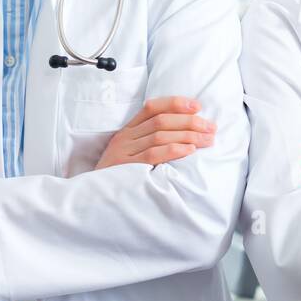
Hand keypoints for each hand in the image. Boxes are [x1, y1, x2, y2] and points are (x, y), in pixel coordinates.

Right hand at [95, 96, 216, 168]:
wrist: (90, 196)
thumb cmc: (117, 177)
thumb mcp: (130, 154)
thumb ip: (149, 143)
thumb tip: (185, 133)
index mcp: (127, 131)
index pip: (151, 107)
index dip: (175, 103)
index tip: (197, 106)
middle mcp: (125, 138)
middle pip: (161, 120)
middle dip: (190, 121)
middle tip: (211, 127)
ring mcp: (124, 152)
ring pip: (160, 135)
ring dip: (188, 135)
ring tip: (207, 139)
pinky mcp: (126, 168)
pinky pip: (153, 154)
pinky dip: (174, 150)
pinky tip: (189, 150)